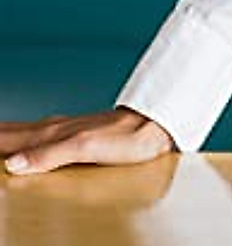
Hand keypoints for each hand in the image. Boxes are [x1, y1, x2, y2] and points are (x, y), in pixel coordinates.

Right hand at [1, 107, 175, 175]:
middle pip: (17, 132)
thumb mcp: (86, 148)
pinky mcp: (81, 135)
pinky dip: (28, 136)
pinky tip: (32, 140)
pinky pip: (44, 135)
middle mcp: (58, 129)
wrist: (158, 126)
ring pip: (29, 131)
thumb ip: (50, 154)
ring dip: (11, 134)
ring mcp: (70, 130)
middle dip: (1, 133)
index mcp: (54, 134)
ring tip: (0, 135)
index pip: (12, 138)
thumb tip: (14, 163)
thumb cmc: (128, 138)